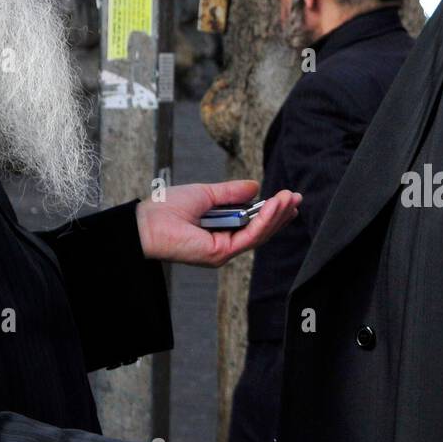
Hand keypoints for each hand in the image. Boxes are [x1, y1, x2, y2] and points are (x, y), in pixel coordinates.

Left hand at [136, 178, 299, 266]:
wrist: (146, 221)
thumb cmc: (167, 208)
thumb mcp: (206, 194)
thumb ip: (231, 192)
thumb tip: (255, 187)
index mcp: (220, 231)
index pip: (252, 224)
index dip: (271, 212)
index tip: (286, 197)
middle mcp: (224, 244)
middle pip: (260, 232)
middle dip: (280, 215)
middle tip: (296, 198)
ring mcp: (223, 251)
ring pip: (258, 235)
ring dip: (276, 215)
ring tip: (290, 198)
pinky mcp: (220, 254)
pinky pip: (249, 236)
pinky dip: (263, 220)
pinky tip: (274, 205)